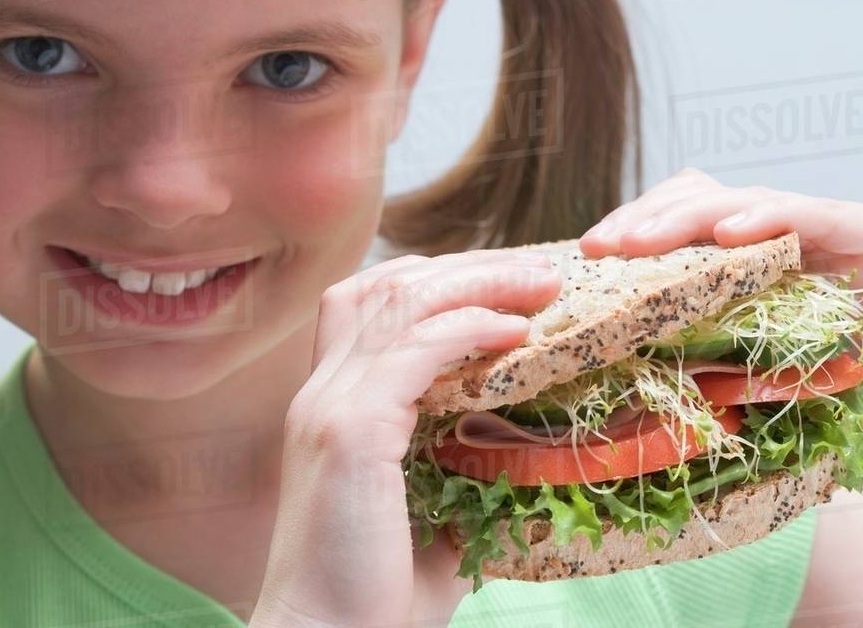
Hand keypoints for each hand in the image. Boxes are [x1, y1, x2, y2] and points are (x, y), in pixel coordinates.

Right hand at [250, 248, 560, 627]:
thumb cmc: (379, 594)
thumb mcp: (431, 511)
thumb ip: (463, 465)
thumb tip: (526, 444)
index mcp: (332, 405)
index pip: (367, 301)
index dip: (436, 279)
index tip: (504, 285)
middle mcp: (322, 393)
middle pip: (389, 284)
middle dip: (468, 267)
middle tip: (538, 273)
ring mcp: (329, 407)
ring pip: (401, 301)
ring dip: (479, 283)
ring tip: (540, 286)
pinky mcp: (349, 432)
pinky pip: (414, 349)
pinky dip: (468, 328)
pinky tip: (515, 332)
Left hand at [576, 167, 862, 448]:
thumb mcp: (796, 395)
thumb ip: (744, 393)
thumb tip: (666, 426)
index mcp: (772, 266)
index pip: (691, 235)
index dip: (640, 242)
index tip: (586, 265)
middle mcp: (802, 235)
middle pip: (707, 205)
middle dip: (646, 222)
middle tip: (593, 247)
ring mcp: (845, 226)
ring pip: (751, 199)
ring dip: (689, 217)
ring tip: (637, 240)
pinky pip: (819, 213)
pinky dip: (769, 218)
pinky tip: (726, 231)